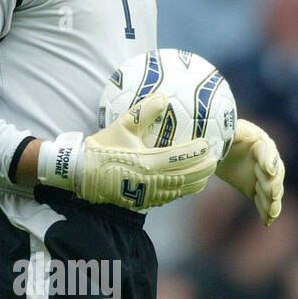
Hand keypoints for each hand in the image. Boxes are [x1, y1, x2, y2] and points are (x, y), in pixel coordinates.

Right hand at [38, 91, 215, 209]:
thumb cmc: (101, 148)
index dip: (196, 152)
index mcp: (147, 162)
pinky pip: (170, 197)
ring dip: (197, 182)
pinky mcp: (144, 201)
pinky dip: (182, 190)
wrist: (82, 175)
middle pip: (186, 176)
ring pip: (181, 190)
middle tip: (215, 159)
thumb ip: (143, 111)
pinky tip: (188, 184)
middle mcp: (151, 181)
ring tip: (207, 174)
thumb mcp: (121, 126)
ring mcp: (149, 194)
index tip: (207, 143)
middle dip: (204, 169)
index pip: (180, 157)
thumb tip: (163, 96)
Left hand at [214, 118, 283, 224]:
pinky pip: (263, 201)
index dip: (268, 160)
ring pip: (272, 190)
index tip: (268, 170)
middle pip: (274, 173)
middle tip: (271, 194)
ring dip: (272, 201)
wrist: (215, 150)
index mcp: (259, 142)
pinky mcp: (256, 189)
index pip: (267, 151)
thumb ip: (232, 132)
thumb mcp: (225, 131)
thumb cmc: (221, 136)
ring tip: (271, 213)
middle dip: (273, 184)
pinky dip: (266, 212)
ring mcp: (263, 177)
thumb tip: (232, 132)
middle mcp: (266, 160)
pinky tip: (267, 222)